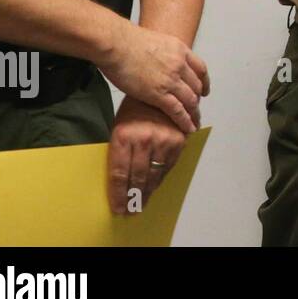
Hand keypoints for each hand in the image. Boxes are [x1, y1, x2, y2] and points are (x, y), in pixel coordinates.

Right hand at [98, 21, 208, 134]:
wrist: (116, 44)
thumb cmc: (125, 40)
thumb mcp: (154, 41)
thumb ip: (162, 53)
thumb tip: (157, 61)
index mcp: (180, 50)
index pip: (200, 69)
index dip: (204, 82)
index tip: (204, 91)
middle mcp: (180, 65)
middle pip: (197, 86)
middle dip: (197, 100)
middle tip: (195, 110)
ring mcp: (171, 80)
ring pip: (190, 100)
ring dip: (194, 114)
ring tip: (195, 123)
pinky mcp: (158, 94)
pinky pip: (178, 110)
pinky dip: (185, 121)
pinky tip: (188, 128)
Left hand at [107, 96, 189, 214]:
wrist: (160, 87)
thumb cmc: (134, 108)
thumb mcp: (119, 126)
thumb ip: (119, 150)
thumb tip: (120, 178)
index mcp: (124, 136)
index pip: (120, 173)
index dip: (118, 194)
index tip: (118, 208)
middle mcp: (144, 140)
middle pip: (138, 177)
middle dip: (133, 197)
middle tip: (130, 211)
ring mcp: (163, 140)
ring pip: (155, 174)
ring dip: (148, 192)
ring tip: (142, 204)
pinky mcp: (179, 140)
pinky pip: (169, 166)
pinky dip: (161, 179)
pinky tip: (155, 187)